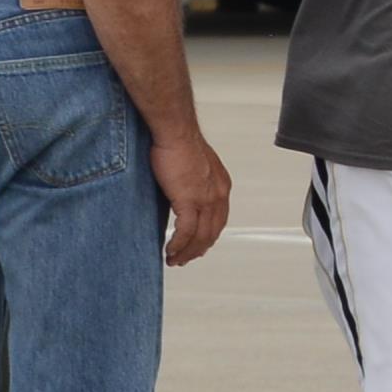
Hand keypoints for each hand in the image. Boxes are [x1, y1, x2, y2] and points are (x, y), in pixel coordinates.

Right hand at [146, 123, 231, 266]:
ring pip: (200, 236)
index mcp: (221, 186)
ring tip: (175, 259)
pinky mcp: (190, 201)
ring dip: (187, 252)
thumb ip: (192, 181)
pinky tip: (170, 251)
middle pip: (211, 232)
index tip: (198, 244)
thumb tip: (181, 192)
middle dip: (198, 249)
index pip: (218, 219)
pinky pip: (186, 232)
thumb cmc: (179, 140)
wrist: (176, 131)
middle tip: (186, 258)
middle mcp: (218, 195)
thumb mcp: (193, 164)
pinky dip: (178, 245)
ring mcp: (206, 200)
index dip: (208, 235)